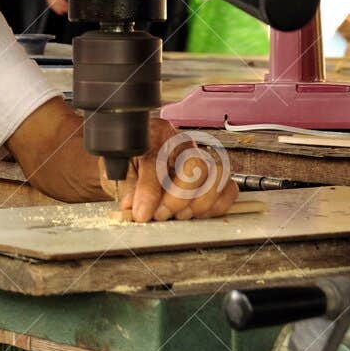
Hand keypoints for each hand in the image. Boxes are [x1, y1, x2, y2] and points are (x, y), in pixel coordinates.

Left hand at [108, 119, 238, 222]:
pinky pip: (229, 188)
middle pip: (194, 165)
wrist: (139, 157)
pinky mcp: (216, 175)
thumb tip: (133, 207)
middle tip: (161, 215)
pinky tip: (196, 213)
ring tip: (179, 216)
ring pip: (217, 175)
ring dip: (199, 203)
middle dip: (178, 198)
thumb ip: (128, 187)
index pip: (156, 160)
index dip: (149, 191)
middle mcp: (183, 142)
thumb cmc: (131, 160)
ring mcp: (203, 156)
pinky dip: (216, 206)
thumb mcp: (120, 170)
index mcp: (154, 134)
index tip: (142, 213)